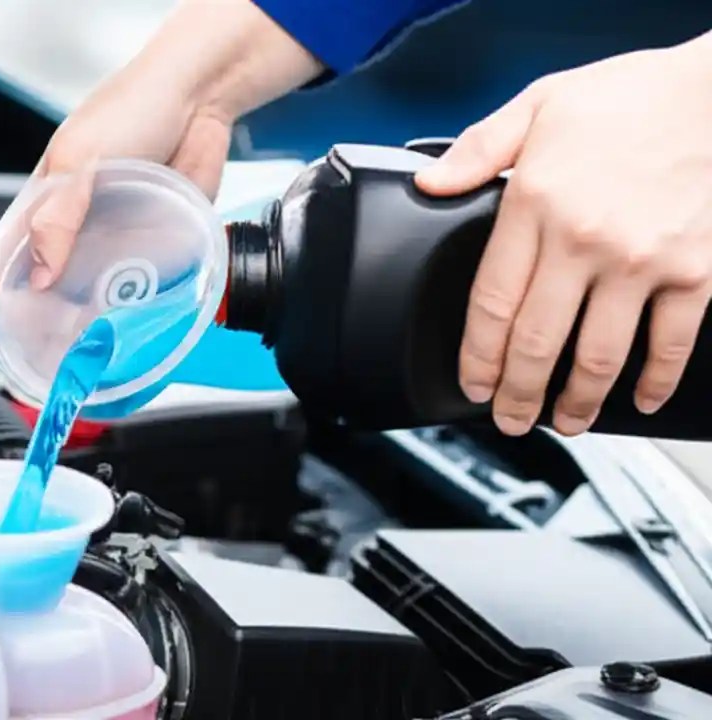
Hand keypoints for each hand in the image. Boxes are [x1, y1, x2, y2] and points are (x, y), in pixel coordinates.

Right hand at [0, 0, 321, 322]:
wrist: (200, 101)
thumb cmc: (130, 110)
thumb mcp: (80, 156)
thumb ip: (58, 214)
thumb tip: (40, 273)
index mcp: (44, 205)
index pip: (3, 253)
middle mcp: (76, 233)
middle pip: (42, 288)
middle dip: (28, 321)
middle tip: (21, 353)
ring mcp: (116, 246)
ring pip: (90, 299)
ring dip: (81, 329)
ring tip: (72, 362)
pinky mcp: (157, 254)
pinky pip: (140, 293)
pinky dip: (133, 317)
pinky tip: (128, 340)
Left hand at [415, 32, 711, 436]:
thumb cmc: (633, 97)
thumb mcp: (540, 104)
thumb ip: (479, 149)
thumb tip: (429, 183)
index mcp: (536, 204)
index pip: (490, 302)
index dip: (476, 355)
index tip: (472, 382)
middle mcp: (584, 240)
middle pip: (536, 342)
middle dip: (516, 393)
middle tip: (508, 419)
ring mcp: (641, 262)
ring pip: (598, 356)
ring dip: (576, 401)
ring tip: (563, 422)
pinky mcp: (695, 272)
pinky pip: (670, 343)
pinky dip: (654, 381)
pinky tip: (639, 400)